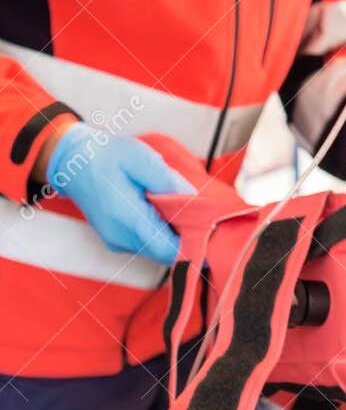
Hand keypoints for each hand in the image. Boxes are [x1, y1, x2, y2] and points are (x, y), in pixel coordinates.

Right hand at [46, 126, 193, 263]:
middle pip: (164, 252)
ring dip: (172, 233)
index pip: (167, 249)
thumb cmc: (106, 157)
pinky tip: (162, 210)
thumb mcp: (140, 159)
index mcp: (127, 219)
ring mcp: (116, 241)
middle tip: (197, 212)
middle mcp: (120, 238)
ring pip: (156, 249)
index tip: (207, 227)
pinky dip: (159, 231)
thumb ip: (167, 180)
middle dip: (185, 237)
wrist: (72, 163)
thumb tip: (193, 199)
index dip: (192, 243)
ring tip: (178, 206)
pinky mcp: (116, 240)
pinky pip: (145, 243)